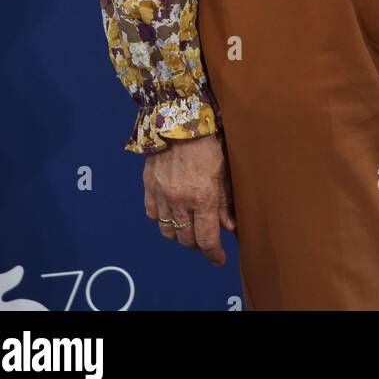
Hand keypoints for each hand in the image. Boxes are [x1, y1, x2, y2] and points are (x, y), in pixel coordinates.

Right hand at [143, 131, 235, 265]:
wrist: (177, 119)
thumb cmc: (206, 141)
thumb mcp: (223, 170)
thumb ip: (225, 201)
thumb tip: (229, 227)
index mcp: (202, 197)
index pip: (207, 239)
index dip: (214, 255)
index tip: (220, 259)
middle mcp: (180, 201)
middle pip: (186, 240)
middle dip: (198, 243)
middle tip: (206, 236)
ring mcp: (161, 196)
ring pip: (168, 232)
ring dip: (180, 233)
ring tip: (189, 225)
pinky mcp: (148, 188)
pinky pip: (152, 216)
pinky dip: (162, 219)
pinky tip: (171, 212)